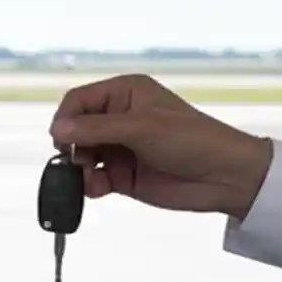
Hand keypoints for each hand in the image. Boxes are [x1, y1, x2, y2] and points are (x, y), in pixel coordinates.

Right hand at [49, 74, 272, 218]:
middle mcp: (119, 118)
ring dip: (78, 168)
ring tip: (88, 178)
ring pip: (81, 156)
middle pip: (76, 129)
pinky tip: (97, 189)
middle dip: (71, 146)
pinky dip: (89, 185)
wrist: (224, 176)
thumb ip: (97, 129)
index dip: (66, 118)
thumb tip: (57, 129)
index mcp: (125, 93)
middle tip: (78, 161)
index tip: (61, 139)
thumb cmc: (192, 140)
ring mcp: (121, 148)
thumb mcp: (142, 128)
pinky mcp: (124, 175)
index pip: (79, 100)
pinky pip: (94, 179)